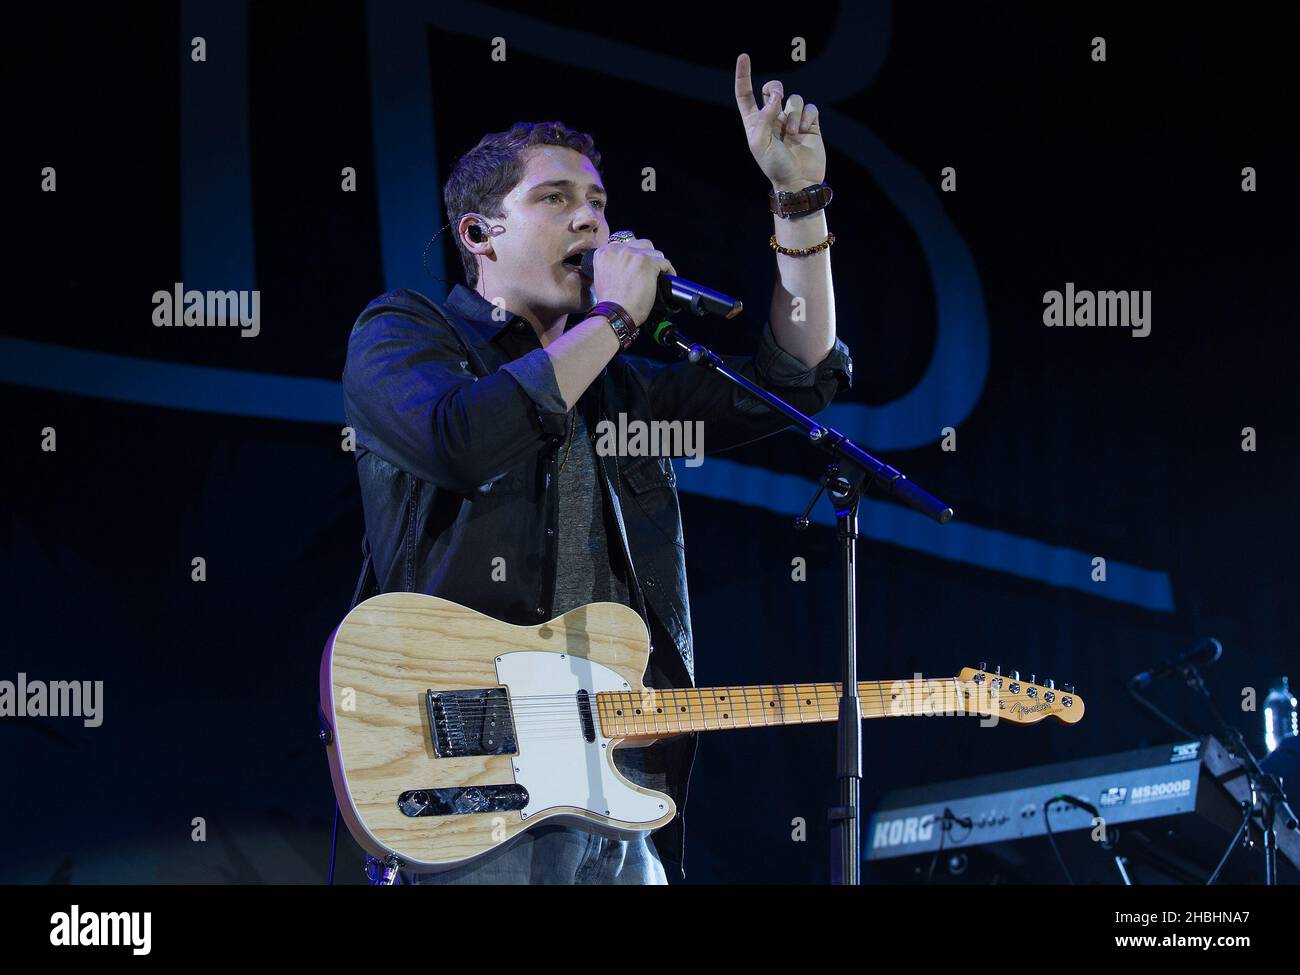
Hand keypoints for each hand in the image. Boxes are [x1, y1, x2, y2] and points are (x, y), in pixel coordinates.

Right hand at [590, 237, 676, 326]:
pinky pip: (665, 263)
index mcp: (605, 252)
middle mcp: (619, 250)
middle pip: (642, 245)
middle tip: (649, 270)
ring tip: (658, 275)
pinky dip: (669, 271)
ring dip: (657, 264)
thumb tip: (626, 264)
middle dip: (648, 257)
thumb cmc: (609, 302)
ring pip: (655, 253)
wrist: (615, 313)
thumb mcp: (601, 277)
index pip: (626, 245)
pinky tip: (668, 278)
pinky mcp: (648, 263)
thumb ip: (612, 264)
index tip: (639, 264)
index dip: (636, 255)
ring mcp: (634, 255)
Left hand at [733, 52, 825, 191]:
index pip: (745, 94)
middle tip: (778, 98)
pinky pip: (810, 107)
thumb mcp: (760, 143)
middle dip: (775, 88)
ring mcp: (791, 120)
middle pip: (773, 89)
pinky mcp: (809, 124)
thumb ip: (765, 117)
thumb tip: (776, 97)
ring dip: (793, 114)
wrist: (798, 181)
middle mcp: (772, 118)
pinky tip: (804, 133)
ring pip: (794, 99)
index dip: (744, 76)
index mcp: (755, 122)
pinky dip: (807, 118)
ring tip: (793, 134)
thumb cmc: (775, 166)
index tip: (744, 57)